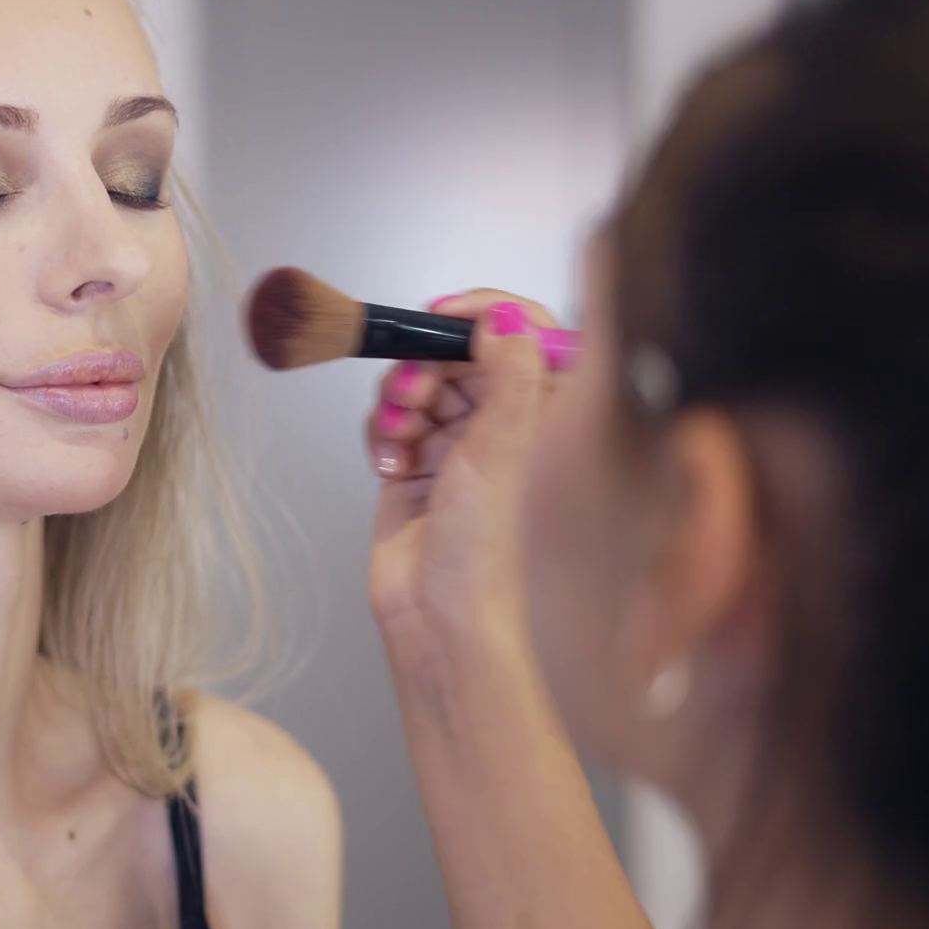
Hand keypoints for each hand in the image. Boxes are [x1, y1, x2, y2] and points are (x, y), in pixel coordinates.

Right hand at [363, 291, 560, 659]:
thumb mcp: (501, 447)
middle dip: (425, 365)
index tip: (446, 318)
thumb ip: (509, 373)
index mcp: (545, 412)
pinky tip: (390, 464)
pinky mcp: (417, 461)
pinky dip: (383, 433)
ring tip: (403, 439)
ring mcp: (459, 441)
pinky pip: (391, 417)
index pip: (525, 329)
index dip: (483, 314)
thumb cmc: (484, 552)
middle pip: (458, 350)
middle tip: (417, 397)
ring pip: (418, 380)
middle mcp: (504, 421)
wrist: (437, 614)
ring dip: (399, 402)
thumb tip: (506, 316)